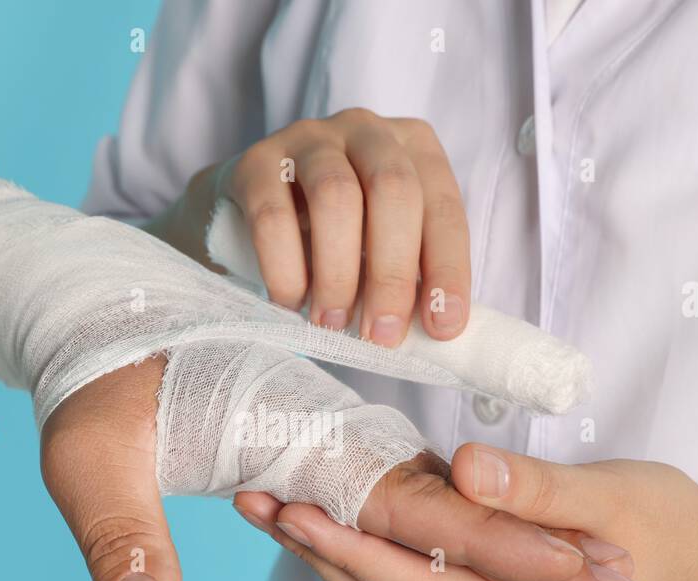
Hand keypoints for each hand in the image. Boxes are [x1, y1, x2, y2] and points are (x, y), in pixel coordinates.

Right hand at [40, 358, 632, 580]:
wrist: (84, 343)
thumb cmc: (85, 396)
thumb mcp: (92, 465)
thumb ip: (121, 541)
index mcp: (292, 502)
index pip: (409, 538)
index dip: (491, 554)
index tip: (579, 572)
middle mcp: (324, 507)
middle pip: (441, 548)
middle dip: (528, 568)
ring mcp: (332, 479)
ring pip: (433, 523)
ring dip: (509, 542)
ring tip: (589, 555)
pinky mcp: (333, 448)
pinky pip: (409, 486)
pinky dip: (465, 498)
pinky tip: (500, 505)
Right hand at [148, 108, 470, 344]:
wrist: (249, 212)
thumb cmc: (336, 236)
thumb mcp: (384, 245)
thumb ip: (413, 275)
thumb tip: (435, 329)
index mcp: (415, 147)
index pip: (442, 207)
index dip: (448, 269)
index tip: (442, 328)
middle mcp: (366, 130)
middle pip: (392, 190)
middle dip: (392, 273)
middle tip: (381, 334)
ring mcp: (309, 138)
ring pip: (335, 197)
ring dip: (339, 273)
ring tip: (332, 323)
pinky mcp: (256, 161)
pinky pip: (273, 215)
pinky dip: (286, 270)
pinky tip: (290, 303)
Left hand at [235, 446, 697, 580]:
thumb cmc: (661, 519)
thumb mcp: (611, 493)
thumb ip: (537, 490)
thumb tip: (467, 472)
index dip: (355, 550)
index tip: (295, 509)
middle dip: (321, 554)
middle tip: (259, 504)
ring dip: (331, 565)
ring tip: (274, 515)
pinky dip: (365, 572)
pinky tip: (328, 539)